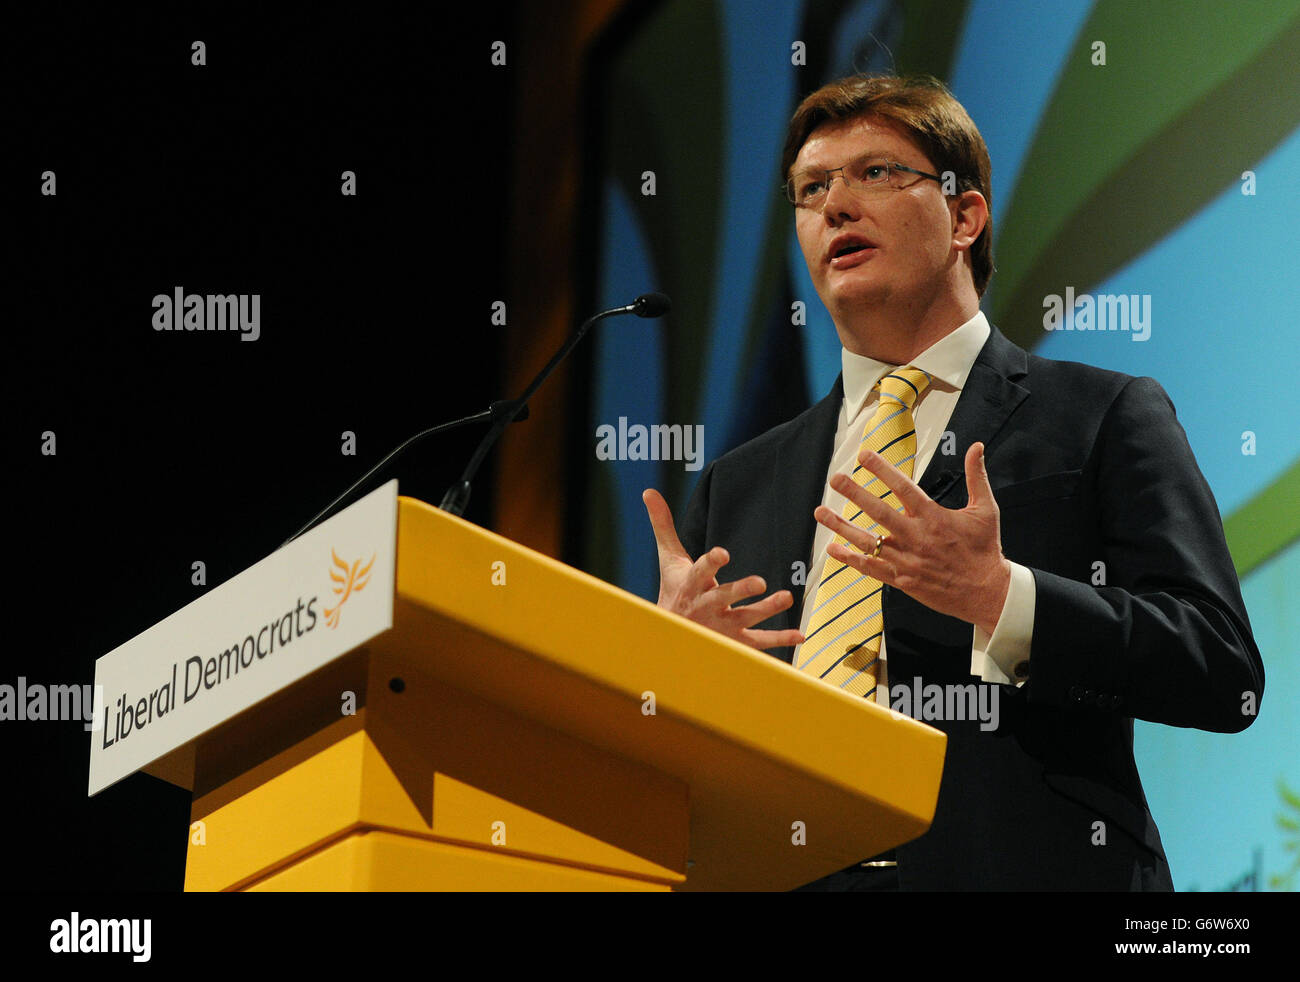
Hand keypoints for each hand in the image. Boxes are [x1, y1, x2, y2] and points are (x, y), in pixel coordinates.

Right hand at [642, 488, 805, 650]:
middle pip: (723, 596)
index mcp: (691, 584)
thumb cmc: (674, 590)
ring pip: (745, 618)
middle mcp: (706, 606)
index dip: (711, 562)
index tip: (723, 553)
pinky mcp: (735, 640)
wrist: (671, 635)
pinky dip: (778, 639)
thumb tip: (648, 492)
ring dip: (766, 609)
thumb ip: (663, 526)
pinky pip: (757, 642)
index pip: (700, 571)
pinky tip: (799, 634)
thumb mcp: (669, 559)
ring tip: (786, 598)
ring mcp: (722, 625)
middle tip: (760, 582)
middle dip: (740, 589)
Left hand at [815, 442, 1011, 634]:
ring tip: (820, 512)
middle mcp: (916, 537)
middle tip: (835, 479)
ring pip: (868, 542)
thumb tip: (976, 447)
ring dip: (842, 526)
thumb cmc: (985, 550)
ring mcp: (907, 560)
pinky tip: (833, 549)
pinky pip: (871, 568)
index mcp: (934, 517)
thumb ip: (976, 476)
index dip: (882, 469)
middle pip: (879, 512)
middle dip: (855, 494)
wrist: (987, 593)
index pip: (903, 487)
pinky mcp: (902, 579)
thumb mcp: (986, 509)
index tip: (864, 455)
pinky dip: (850, 559)